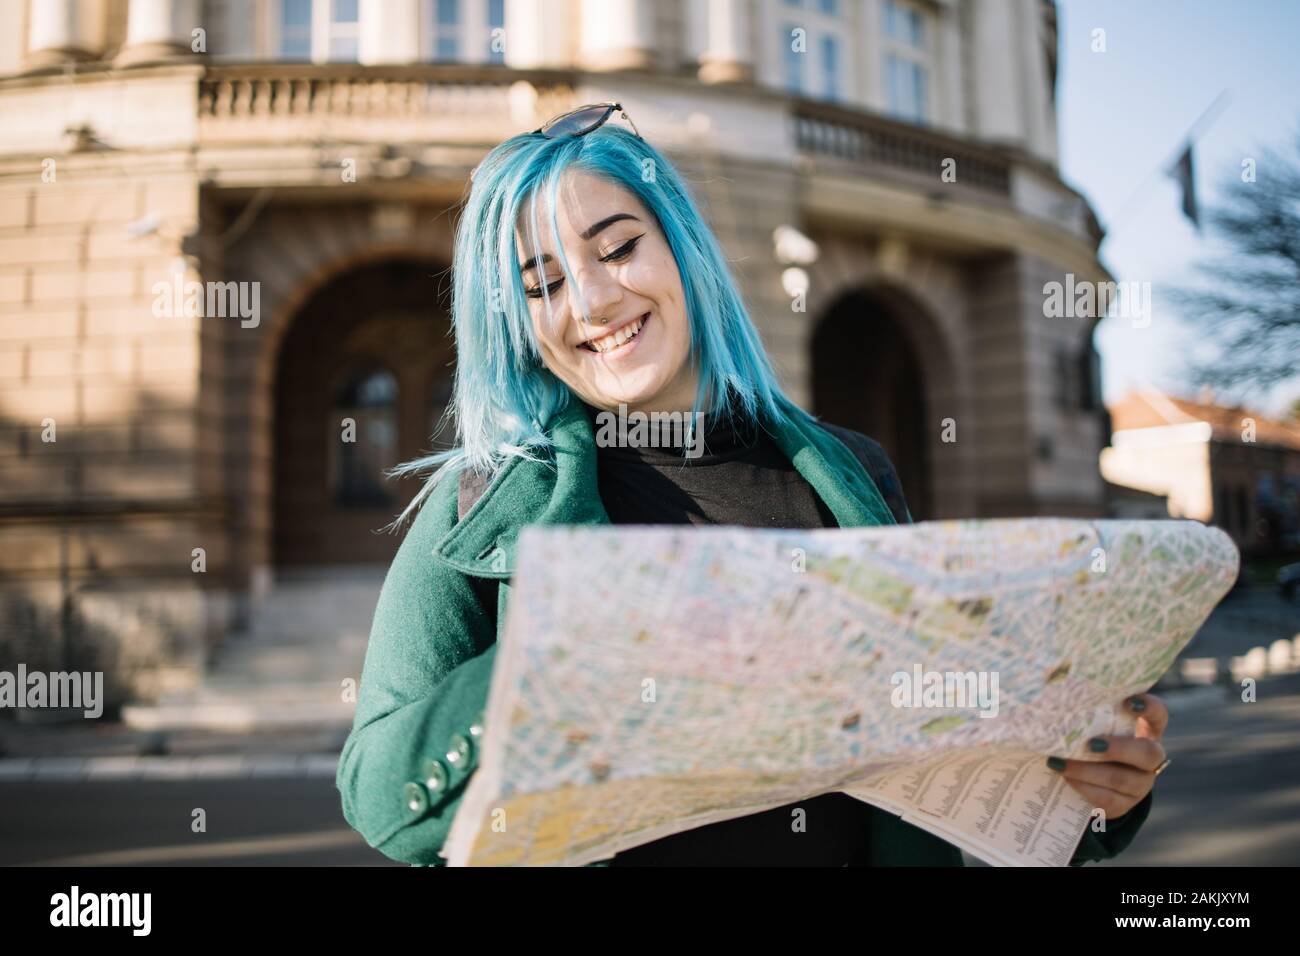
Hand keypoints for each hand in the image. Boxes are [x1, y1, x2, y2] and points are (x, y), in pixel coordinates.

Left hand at [1047, 692, 1167, 821]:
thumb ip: (1081, 704)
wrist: (1086, 779)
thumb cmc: (1086, 736)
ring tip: (1059, 761)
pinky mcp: (1124, 804)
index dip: (1150, 708)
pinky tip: (1064, 775)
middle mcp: (1149, 757)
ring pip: (1122, 779)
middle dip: (1119, 749)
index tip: (1129, 701)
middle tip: (1090, 743)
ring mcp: (1140, 783)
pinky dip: (1083, 786)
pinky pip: (1107, 798)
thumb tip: (1047, 674)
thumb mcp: (1090, 721)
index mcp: (1144, 729)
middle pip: (1148, 753)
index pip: (1159, 714)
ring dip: (1088, 770)